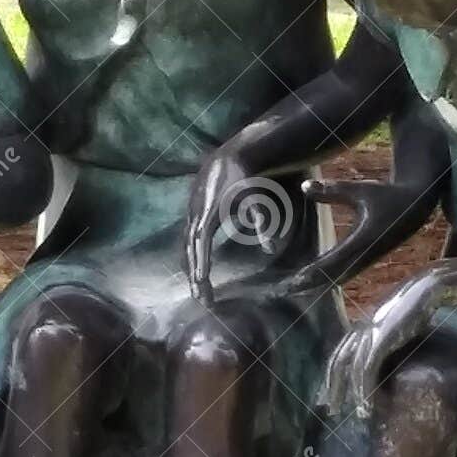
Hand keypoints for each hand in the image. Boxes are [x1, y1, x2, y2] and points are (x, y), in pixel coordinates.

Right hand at [186, 148, 282, 304]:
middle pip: (189, 252)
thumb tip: (271, 248)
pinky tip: (193, 269)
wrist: (229, 156)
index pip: (201, 245)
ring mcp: (190, 215)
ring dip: (189, 269)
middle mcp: (195, 216)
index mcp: (208, 214)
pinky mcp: (191, 214)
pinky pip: (186, 240)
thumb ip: (260, 223)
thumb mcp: (255, 200)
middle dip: (194, 276)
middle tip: (202, 300)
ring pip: (185, 248)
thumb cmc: (244, 179)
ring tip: (197, 291)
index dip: (200, 264)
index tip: (201, 284)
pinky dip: (189, 257)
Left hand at [276, 178, 423, 297]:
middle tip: (278, 292)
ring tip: (287, 290)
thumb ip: (332, 190)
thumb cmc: (388, 195)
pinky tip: (307, 283)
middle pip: (329, 278)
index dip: (309, 274)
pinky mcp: (364, 260)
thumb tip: (303, 186)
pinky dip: (322, 280)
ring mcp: (364, 261)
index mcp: (362, 241)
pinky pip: (340, 275)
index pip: (330, 263)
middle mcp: (363, 256)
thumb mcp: (361, 191)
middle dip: (304, 285)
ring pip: (334, 280)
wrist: (416, 206)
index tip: (290, 282)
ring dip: (312, 285)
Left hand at [321, 272, 440, 418]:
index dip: (333, 375)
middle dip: (333, 387)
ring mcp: (370, 332)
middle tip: (331, 409)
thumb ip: (388, 341)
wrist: (427, 286)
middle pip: (339, 361)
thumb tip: (390, 360)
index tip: (330, 394)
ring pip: (351, 368)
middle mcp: (361, 329)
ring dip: (353, 393)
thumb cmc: (418, 306)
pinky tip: (368, 402)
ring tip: (359, 414)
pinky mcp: (382, 337)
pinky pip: (368, 367)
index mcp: (362, 326)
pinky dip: (366, 387)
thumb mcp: (398, 325)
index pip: (341, 354)